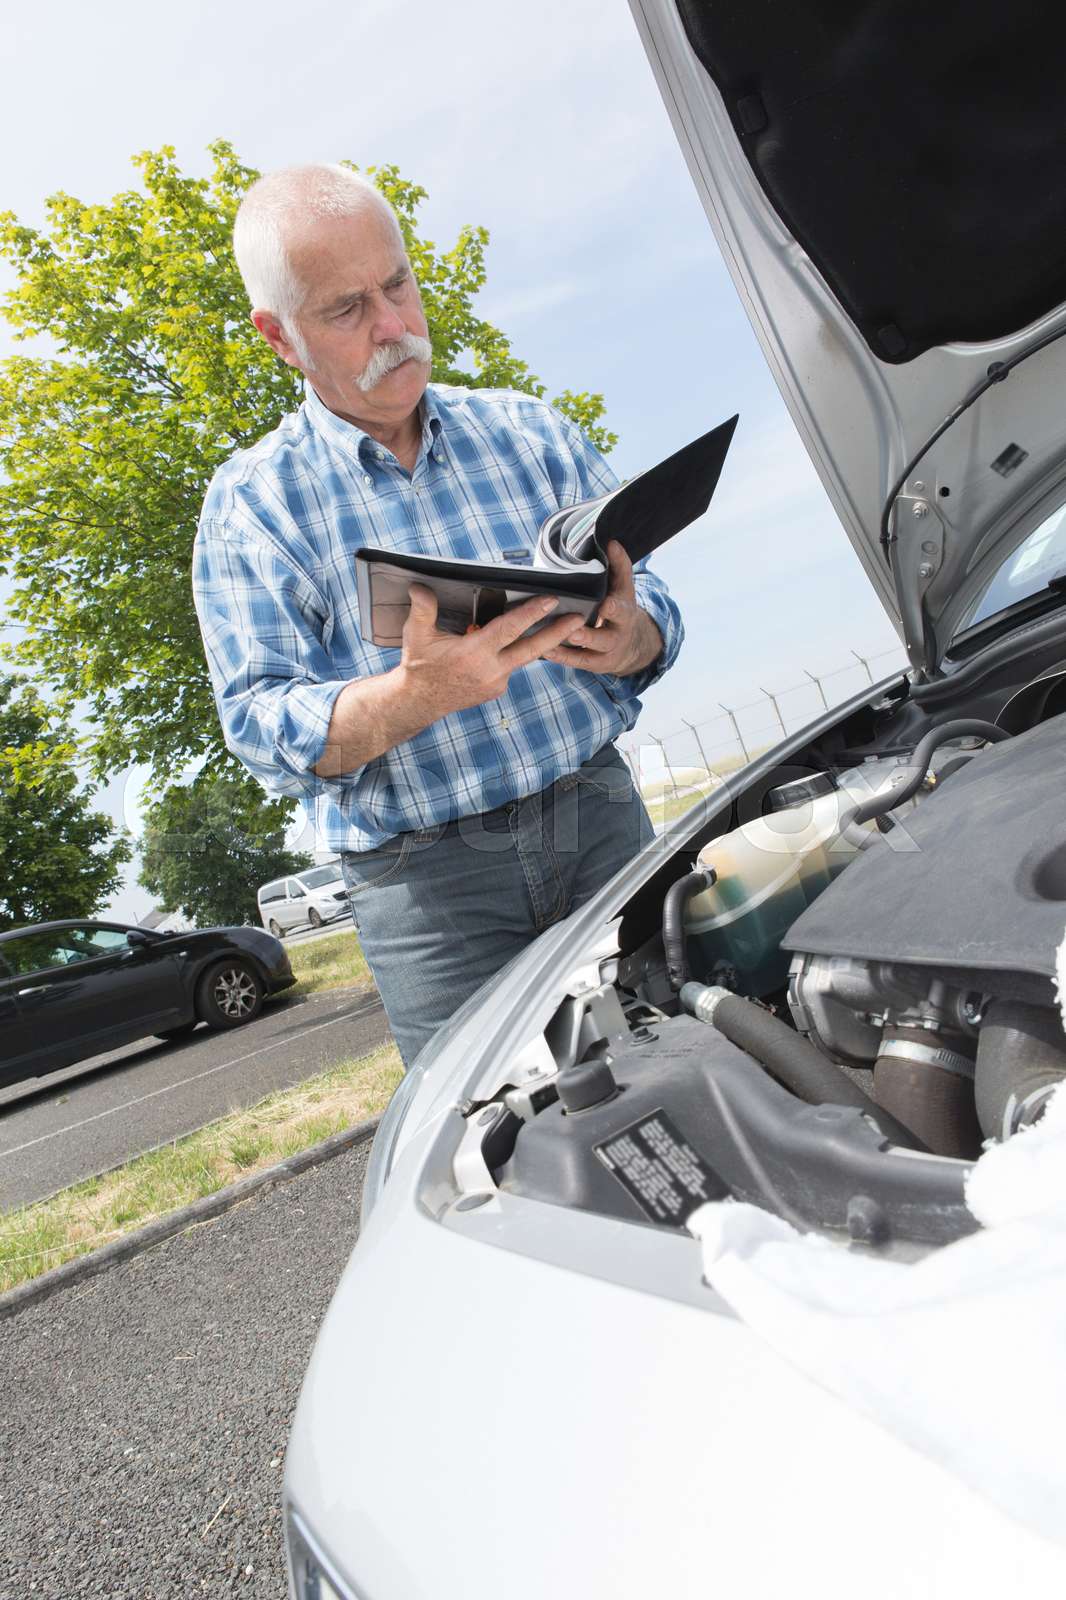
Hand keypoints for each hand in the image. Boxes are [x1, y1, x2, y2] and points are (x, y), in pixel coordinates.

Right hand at [398, 585, 580, 718]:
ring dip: (544, 641)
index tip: (551, 600)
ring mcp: (497, 683)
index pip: (509, 629)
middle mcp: (491, 670)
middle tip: (579, 618)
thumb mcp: (416, 635)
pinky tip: (520, 639)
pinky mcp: (498, 690)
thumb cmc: (419, 666)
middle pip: (532, 649)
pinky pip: (512, 666)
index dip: (531, 613)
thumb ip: (423, 609)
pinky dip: (516, 652)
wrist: (420, 702)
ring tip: (563, 625)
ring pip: (525, 657)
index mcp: (474, 654)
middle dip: (558, 633)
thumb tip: (420, 586)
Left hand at [543, 542, 662, 676]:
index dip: (614, 609)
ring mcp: (605, 653)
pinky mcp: (593, 664)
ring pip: (588, 653)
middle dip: (590, 635)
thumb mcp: (624, 588)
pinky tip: (545, 651)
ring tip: (550, 643)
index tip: (606, 605)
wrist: (632, 644)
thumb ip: (619, 566)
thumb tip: (611, 542)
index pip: (621, 610)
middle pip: (605, 638)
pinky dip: (561, 657)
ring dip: (570, 648)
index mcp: (625, 614)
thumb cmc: (620, 609)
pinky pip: (576, 662)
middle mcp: (617, 636)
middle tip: (574, 630)